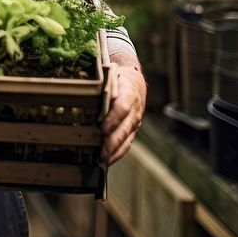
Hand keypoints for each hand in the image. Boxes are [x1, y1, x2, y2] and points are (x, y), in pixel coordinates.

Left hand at [100, 49, 146, 165]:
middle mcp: (136, 109)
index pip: (123, 107)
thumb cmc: (117, 78)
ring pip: (127, 138)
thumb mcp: (112, 75)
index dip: (114, 118)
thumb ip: (107, 86)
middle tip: (102, 151)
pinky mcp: (133, 130)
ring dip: (115, 150)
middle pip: (125, 127)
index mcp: (130, 93)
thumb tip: (102, 97)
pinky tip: (108, 160)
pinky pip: (127, 143)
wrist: (135, 83)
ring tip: (103, 160)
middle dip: (113, 141)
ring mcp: (135, 122)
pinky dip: (118, 153)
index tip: (103, 128)